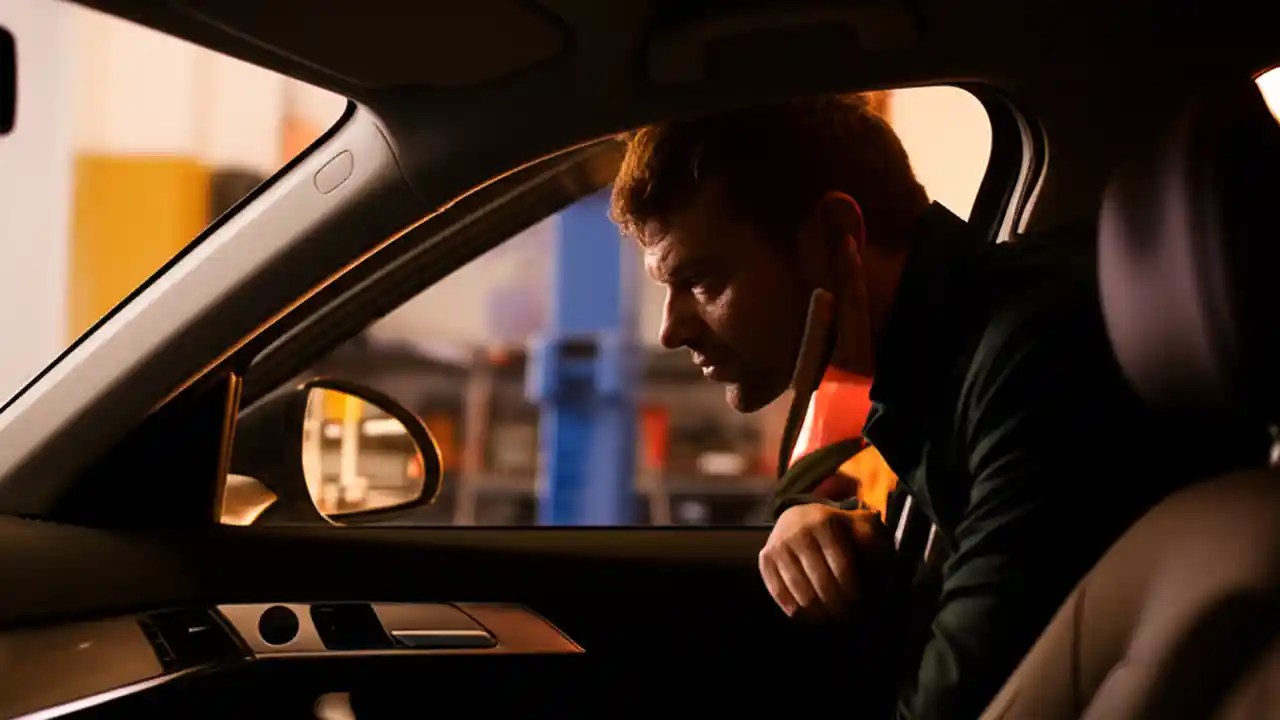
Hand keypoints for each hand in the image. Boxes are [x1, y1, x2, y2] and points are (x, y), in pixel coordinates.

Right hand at [759, 503, 888, 621]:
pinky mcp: (765, 558)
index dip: (852, 590)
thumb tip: (882, 572)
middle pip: (820, 582)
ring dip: (816, 611)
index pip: (841, 566)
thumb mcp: (859, 525)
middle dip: (836, 605)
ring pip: (799, 590)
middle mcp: (798, 533)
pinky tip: (803, 614)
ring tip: (828, 619)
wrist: (797, 516)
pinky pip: (777, 590)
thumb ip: (873, 543)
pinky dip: (790, 606)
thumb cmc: (836, 528)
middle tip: (846, 617)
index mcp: (824, 523)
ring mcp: (778, 546)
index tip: (859, 603)